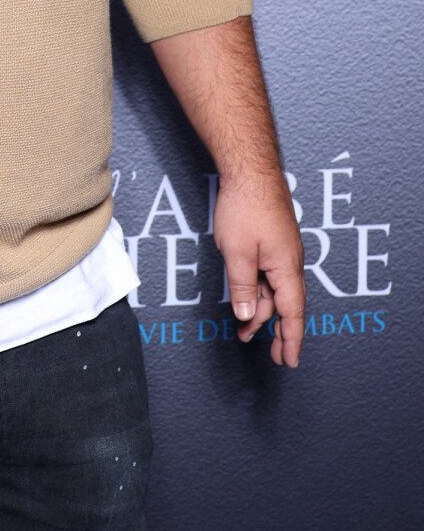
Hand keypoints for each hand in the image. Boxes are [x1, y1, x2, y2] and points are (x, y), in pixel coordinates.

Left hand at [213, 171, 305, 366]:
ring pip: (273, 290)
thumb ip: (242, 286)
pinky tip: (248, 299)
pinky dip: (259, 291)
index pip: (292, 313)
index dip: (291, 339)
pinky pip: (268, 275)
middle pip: (285, 305)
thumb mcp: (237, 252)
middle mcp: (289, 262)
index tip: (289, 360)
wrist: (251, 171)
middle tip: (273, 356)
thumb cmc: (246, 206)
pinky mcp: (272, 242)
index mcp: (286, 268)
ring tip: (244, 331)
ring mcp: (281, 252)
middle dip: (278, 332)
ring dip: (261, 311)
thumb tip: (246, 315)